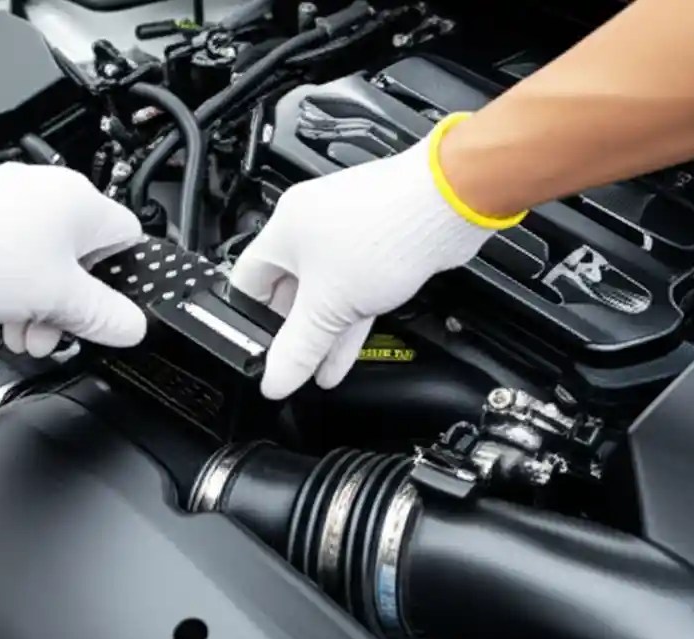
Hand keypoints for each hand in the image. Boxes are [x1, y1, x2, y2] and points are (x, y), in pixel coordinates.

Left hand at [0, 163, 145, 355]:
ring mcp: (13, 204)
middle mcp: (50, 195)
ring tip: (19, 334)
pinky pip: (11, 258)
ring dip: (37, 306)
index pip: (129, 242)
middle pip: (82, 260)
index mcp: (83, 203)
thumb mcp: (55, 299)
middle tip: (52, 335)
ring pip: (44, 264)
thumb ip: (101, 315)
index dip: (123, 284)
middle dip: (68, 307)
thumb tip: (132, 326)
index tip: (106, 315)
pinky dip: (9, 289)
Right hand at [230, 134, 496, 398]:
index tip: (259, 351)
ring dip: (323, 330)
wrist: (448, 206)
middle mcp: (310, 226)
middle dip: (292, 330)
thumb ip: (300, 347)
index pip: (246, 281)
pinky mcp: (376, 242)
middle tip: (292, 364)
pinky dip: (348, 316)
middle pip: (287, 289)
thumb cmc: (386, 231)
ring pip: (324, 291)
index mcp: (284, 229)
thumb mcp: (330, 306)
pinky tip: (346, 348)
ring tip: (318, 368)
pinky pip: (353, 286)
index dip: (248, 319)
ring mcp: (346, 232)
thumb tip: (274, 378)